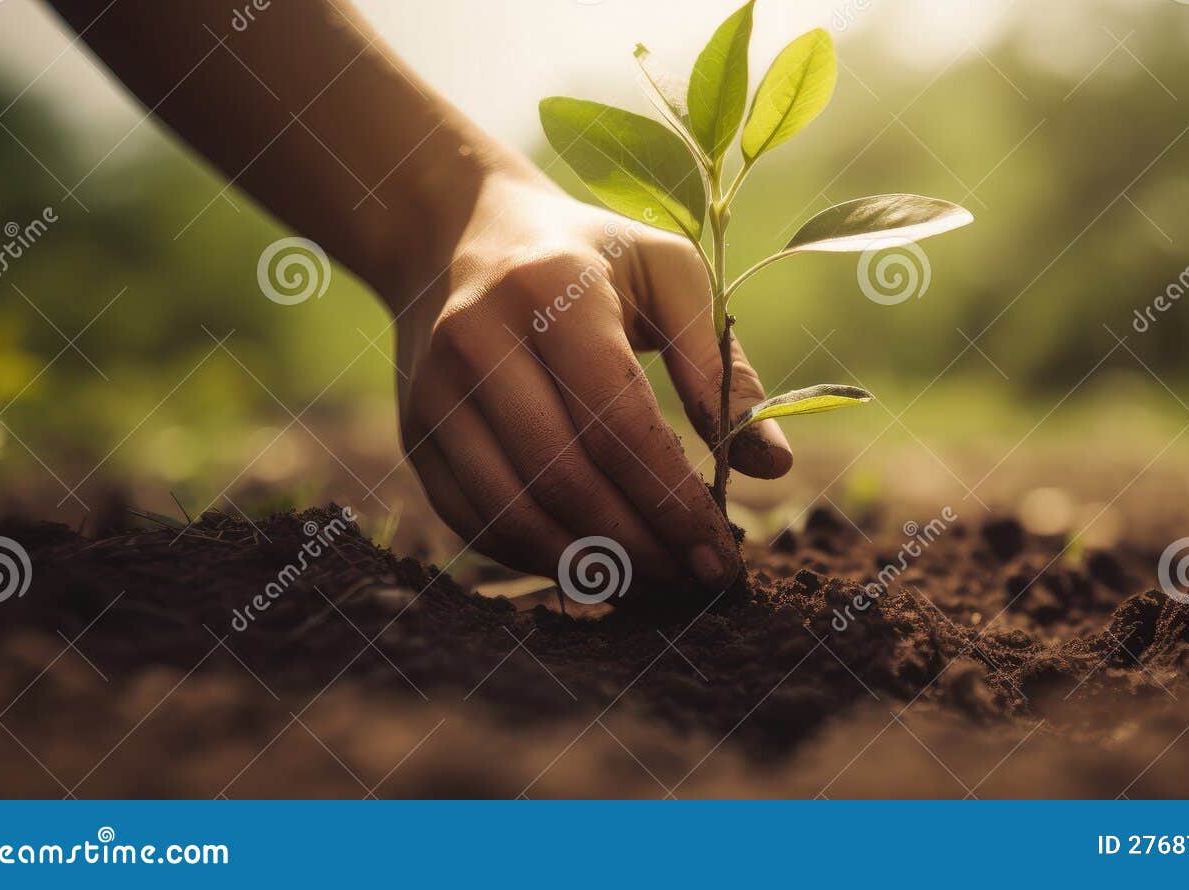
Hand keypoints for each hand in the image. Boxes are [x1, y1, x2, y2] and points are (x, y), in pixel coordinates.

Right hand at [388, 170, 792, 589]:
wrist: (458, 233)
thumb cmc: (589, 255)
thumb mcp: (668, 276)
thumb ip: (719, 368)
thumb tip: (773, 465)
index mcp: (551, 288)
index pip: (618, 421)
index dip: (673, 500)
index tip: (723, 555)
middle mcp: (478, 339)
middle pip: (564, 477)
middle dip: (640, 543)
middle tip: (696, 576)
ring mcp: (435, 391)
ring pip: (513, 511)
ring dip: (592, 563)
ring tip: (656, 578)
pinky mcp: (415, 432)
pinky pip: (476, 521)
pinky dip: (539, 557)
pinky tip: (596, 564)